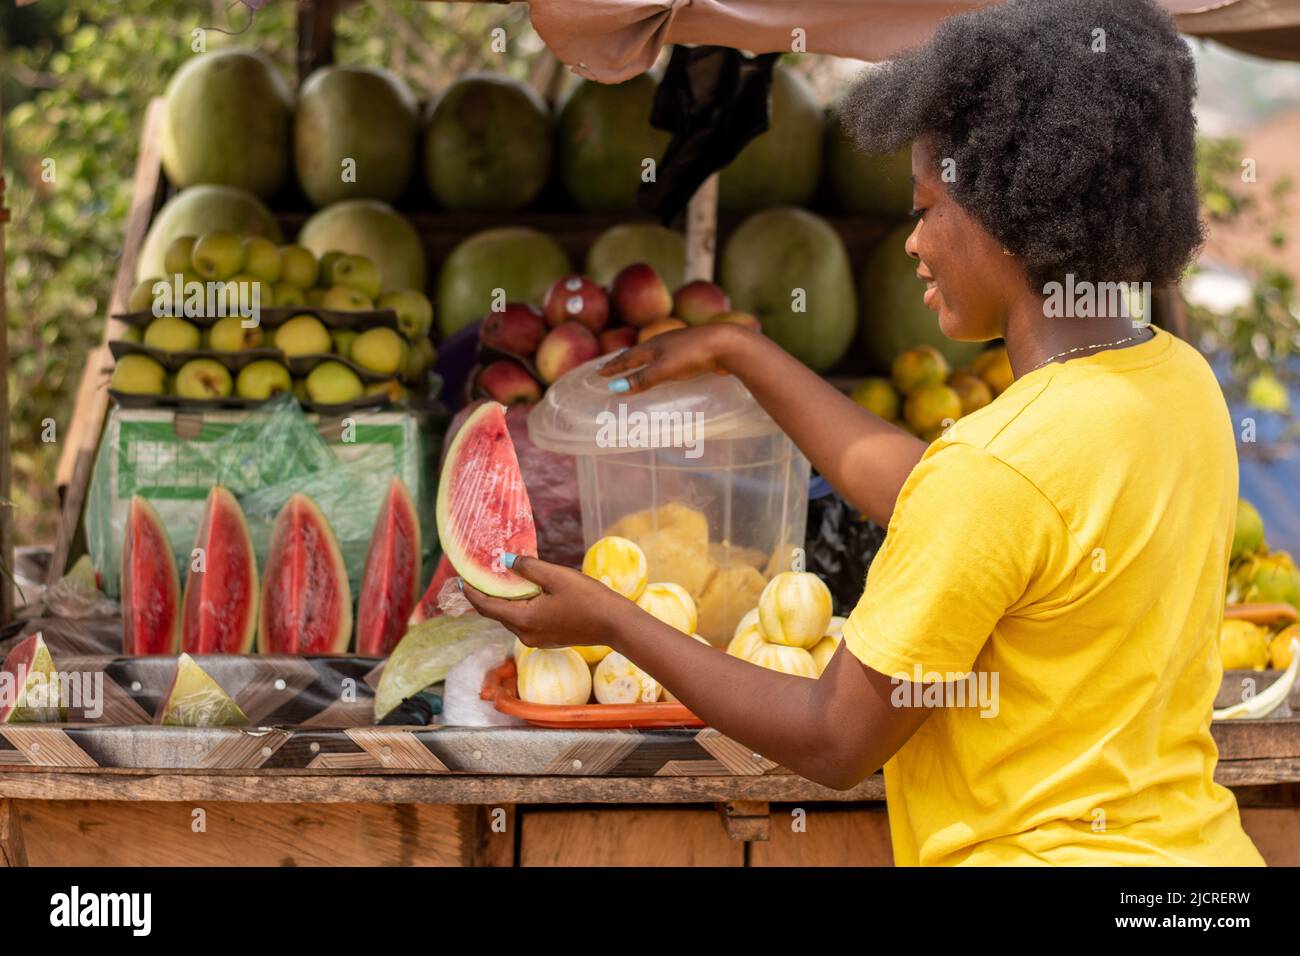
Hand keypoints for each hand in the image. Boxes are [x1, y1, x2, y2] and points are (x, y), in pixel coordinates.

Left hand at [460, 555, 637, 649]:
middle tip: (479, 576)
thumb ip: (529, 568)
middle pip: (498, 614)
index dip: (472, 593)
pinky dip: (519, 608)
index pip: (487, 607)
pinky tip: (524, 593)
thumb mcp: (557, 576)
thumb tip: (505, 561)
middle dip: (487, 596)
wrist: (615, 624)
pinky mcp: (548, 639)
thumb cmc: (589, 599)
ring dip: (504, 601)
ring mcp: (537, 640)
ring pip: (512, 618)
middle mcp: (526, 635)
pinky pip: (525, 622)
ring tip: (500, 581)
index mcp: (524, 620)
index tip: (460, 580)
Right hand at [598, 323, 758, 394]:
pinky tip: (665, 368)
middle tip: (610, 367)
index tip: (598, 373)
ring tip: (634, 367)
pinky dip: (659, 365)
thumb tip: (616, 388)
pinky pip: (669, 359)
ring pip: (654, 354)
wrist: (726, 344)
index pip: (627, 357)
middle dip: (624, 362)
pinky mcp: (694, 351)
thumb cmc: (693, 355)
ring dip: (641, 362)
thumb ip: (642, 379)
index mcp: (653, 345)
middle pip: (639, 353)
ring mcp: (680, 345)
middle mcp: (664, 342)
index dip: (613, 366)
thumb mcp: (664, 369)